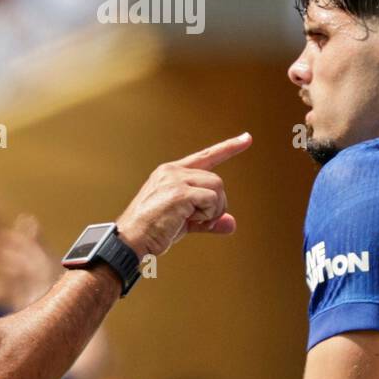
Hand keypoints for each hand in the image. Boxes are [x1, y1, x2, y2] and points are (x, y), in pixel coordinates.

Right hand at [115, 132, 251, 257]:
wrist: (131, 240)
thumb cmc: (153, 231)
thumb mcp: (185, 222)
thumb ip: (209, 220)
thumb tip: (231, 224)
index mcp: (171, 172)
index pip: (205, 156)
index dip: (228, 147)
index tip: (246, 138)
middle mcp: (173, 171)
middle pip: (216, 179)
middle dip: (217, 204)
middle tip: (201, 221)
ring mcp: (175, 180)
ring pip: (217, 186)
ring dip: (213, 209)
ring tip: (194, 220)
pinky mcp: (179, 193)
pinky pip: (211, 199)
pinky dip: (208, 214)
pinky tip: (190, 221)